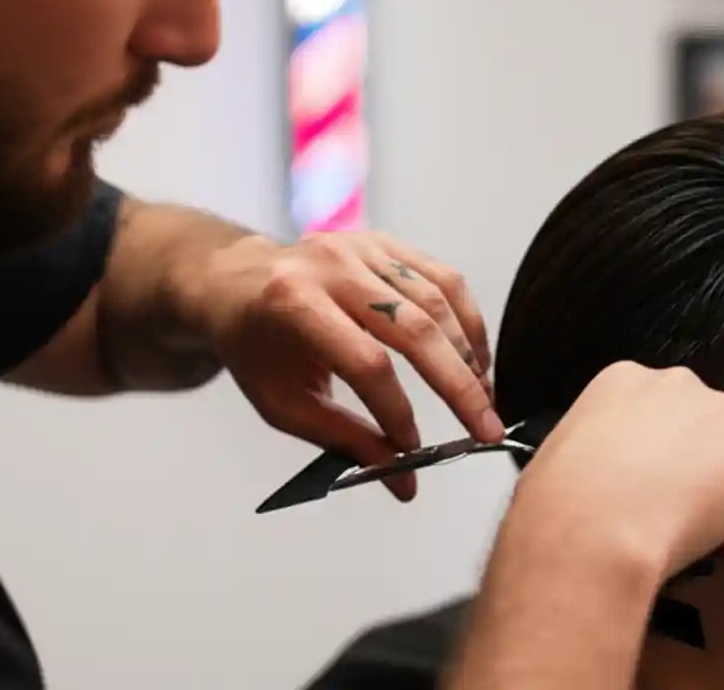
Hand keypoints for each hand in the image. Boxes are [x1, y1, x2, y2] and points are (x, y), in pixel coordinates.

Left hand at [178, 231, 499, 500]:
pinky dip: (466, 321)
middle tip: (487, 430)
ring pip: (438, 300)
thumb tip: (404, 481)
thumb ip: (345, 440)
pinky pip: (442, 278)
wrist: (236, 284)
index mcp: (294, 303)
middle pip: (416, 328)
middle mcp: (332, 265)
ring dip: (469, 355)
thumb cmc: (255, 348)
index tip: (415, 451)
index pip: (367, 363)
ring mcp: (361, 246)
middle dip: (459, 386)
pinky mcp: (384, 242)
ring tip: (483, 398)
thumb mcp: (283, 404)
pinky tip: (474, 359)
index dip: (398, 411)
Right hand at [506, 361, 723, 579]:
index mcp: (622, 382)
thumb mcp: (565, 462)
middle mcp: (676, 385)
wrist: (591, 528)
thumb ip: (597, 458)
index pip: (662, 403)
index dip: (666, 440)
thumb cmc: (564, 507)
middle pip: (710, 410)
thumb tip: (600, 479)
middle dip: (706, 445)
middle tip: (686, 495)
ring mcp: (722, 414)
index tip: (658, 468)